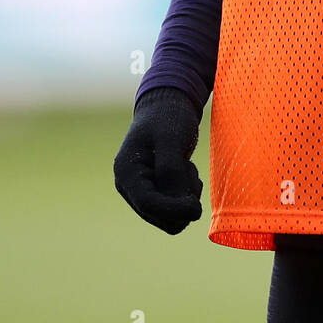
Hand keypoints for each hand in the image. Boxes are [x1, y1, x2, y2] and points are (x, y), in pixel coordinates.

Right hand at [113, 87, 202, 234]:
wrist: (167, 105)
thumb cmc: (167, 117)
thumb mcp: (171, 139)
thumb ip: (171, 170)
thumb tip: (179, 204)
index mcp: (126, 172)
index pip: (148, 204)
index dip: (173, 210)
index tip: (196, 208)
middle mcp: (130, 186)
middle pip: (160, 217)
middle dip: (181, 199)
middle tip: (189, 170)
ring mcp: (142, 190)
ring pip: (171, 216)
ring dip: (185, 196)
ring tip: (186, 167)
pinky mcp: (156, 191)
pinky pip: (176, 208)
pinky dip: (186, 193)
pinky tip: (185, 170)